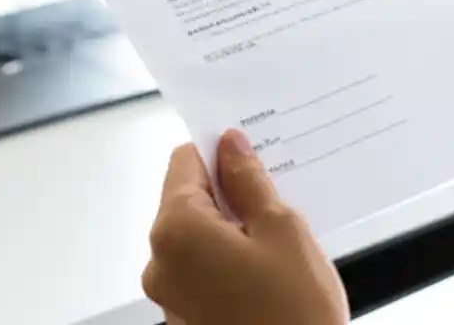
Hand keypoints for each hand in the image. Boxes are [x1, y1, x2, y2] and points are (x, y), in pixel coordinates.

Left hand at [142, 131, 347, 324]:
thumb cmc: (293, 313)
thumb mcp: (282, 229)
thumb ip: (249, 181)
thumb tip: (231, 147)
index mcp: (177, 230)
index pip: (184, 162)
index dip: (219, 153)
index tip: (250, 156)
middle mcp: (160, 262)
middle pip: (188, 202)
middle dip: (229, 196)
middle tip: (277, 206)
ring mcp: (169, 297)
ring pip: (197, 239)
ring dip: (232, 232)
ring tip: (279, 248)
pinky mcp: (185, 320)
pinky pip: (202, 273)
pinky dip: (229, 264)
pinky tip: (267, 276)